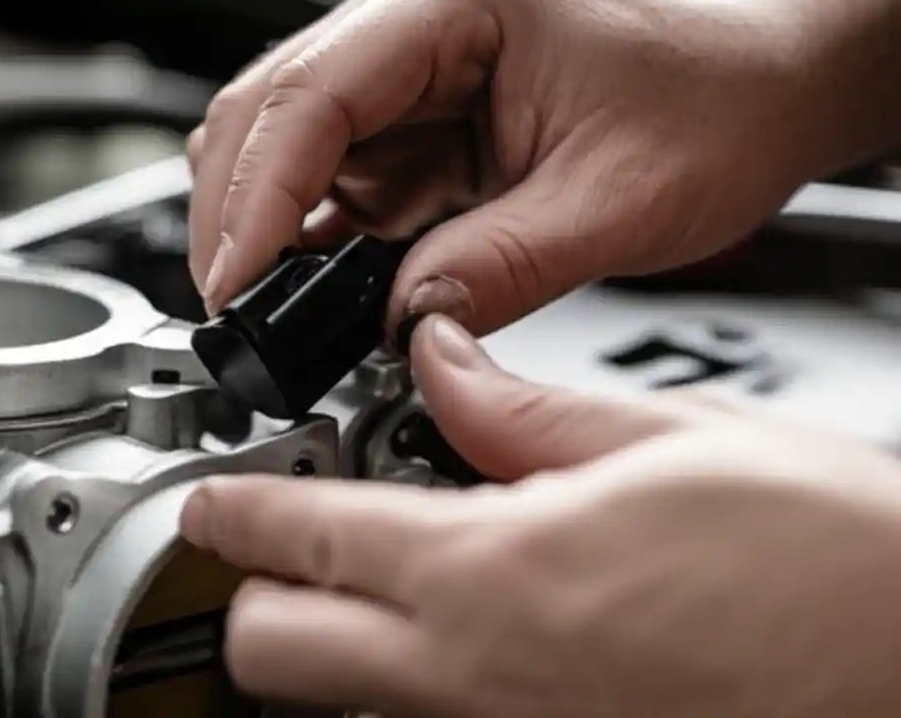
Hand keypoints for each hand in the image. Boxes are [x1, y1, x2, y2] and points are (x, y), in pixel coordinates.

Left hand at [179, 315, 900, 716]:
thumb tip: (444, 361)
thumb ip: (523, 409)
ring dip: (332, 644)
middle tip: (285, 542)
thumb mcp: (671, 441)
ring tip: (387, 577)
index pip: (298, 541)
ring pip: (343, 705)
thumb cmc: (836, 568)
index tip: (207, 503)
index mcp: (495, 573)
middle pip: (272, 655)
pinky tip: (478, 632)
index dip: (230, 512)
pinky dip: (416, 686)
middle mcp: (480, 682)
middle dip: (253, 595)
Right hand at [186, 0, 900, 333]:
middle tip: (237, 311)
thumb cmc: (720, 95)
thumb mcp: (617, 198)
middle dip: (236, 214)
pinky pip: (337, 187)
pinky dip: (315, 244)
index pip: (314, 94)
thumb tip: (408, 324)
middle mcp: (414, 31)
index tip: (236, 279)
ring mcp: (408, 83)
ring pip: (286, 150)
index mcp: (454, 3)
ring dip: (268, 231)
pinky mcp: (417, 132)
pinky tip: (321, 292)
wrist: (766, 84)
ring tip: (275, 312)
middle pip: (268, 113)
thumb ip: (503, 266)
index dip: (258, 195)